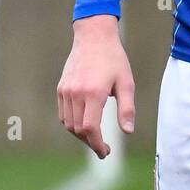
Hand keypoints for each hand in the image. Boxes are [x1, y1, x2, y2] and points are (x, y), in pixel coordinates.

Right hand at [56, 15, 134, 157]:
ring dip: (81, 135)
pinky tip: (85, 123)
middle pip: (78, 130)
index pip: (90, 128)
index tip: (106, 152)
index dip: (97, 144)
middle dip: (91, 142)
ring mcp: (66, 91)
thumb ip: (127, 109)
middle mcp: (76, 93)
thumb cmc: (114, 59)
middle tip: (103, 148)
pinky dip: (72, 123)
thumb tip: (128, 131)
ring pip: (68, 124)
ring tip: (95, 137)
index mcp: (94, 93)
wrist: (94, 36)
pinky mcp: (61, 88)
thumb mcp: (126, 83)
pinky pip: (63, 114)